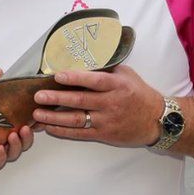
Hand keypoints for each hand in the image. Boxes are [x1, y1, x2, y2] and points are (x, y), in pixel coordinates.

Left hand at [0, 68, 34, 169]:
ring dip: (17, 146)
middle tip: (26, 128)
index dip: (34, 123)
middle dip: (28, 137)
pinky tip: (0, 148)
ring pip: (12, 153)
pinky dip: (1, 157)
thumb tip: (0, 71)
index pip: (21, 125)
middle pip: (21, 142)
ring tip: (13, 135)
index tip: (40, 116)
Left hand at [32, 65, 162, 146]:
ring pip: (77, 119)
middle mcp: (111, 103)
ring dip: (54, 117)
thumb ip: (106, 69)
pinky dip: (63, 131)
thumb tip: (81, 60)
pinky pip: (80, 133)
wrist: (157, 120)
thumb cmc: (138, 93)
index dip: (75, 78)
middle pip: (80, 101)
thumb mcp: (127, 75)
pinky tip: (49, 127)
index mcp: (117, 85)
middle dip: (57, 98)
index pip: (94, 81)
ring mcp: (107, 121)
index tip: (57, 75)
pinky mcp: (104, 135)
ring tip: (37, 113)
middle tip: (38, 96)